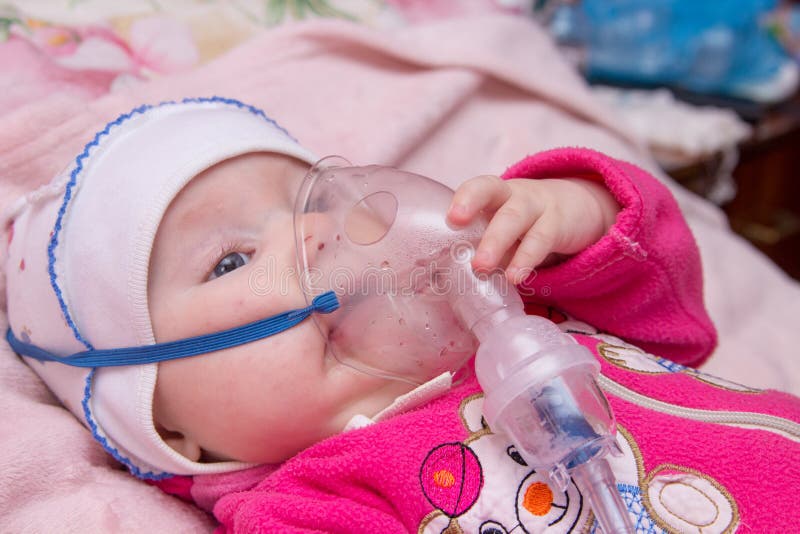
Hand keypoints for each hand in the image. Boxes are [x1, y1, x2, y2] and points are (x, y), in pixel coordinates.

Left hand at [446, 175, 619, 283]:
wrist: (579, 208)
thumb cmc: (527, 223)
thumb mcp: (504, 226)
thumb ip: (482, 244)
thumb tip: (450, 276)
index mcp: (495, 193)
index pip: (477, 186)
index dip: (464, 198)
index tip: (451, 218)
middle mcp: (514, 194)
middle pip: (491, 193)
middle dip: (472, 211)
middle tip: (454, 234)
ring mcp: (537, 207)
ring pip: (514, 218)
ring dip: (496, 242)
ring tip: (482, 268)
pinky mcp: (558, 225)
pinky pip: (540, 241)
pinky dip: (526, 259)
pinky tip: (515, 277)